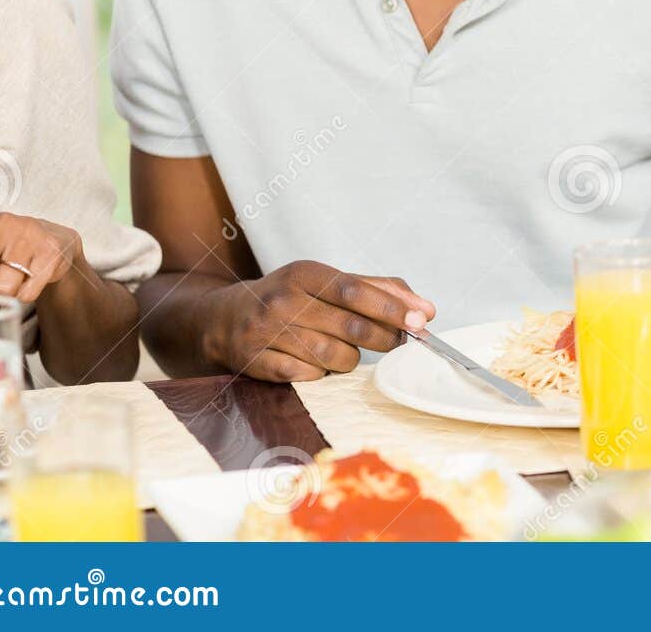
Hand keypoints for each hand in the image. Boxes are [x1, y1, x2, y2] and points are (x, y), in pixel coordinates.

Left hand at [0, 210, 83, 301]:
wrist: (50, 239)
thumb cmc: (3, 248)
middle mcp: (0, 224)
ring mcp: (28, 236)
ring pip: (4, 286)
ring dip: (2, 294)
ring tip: (7, 282)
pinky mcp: (50, 252)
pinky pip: (28, 291)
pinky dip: (24, 294)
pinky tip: (27, 280)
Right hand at [205, 260, 435, 381]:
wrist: (226, 319)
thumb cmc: (291, 298)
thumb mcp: (326, 281)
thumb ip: (378, 289)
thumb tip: (424, 309)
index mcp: (304, 274)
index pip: (355, 290)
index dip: (392, 307)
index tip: (421, 320)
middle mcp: (283, 301)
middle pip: (350, 327)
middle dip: (384, 338)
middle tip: (398, 341)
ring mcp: (267, 333)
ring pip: (334, 356)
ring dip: (350, 358)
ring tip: (343, 349)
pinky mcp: (257, 363)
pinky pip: (309, 376)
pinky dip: (321, 373)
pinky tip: (315, 361)